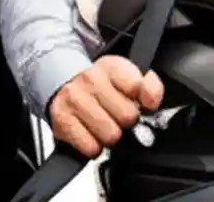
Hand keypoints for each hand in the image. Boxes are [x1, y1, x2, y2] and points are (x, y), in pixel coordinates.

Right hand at [49, 55, 164, 157]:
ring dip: (110, 136)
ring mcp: (74, 99)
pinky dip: (93, 147)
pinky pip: (91, 147)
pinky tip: (91, 134)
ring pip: (111, 135)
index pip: (136, 86)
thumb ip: (149, 86)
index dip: (144, 101)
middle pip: (127, 116)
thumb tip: (152, 103)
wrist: (65, 85)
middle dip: (126, 121)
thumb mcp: (127, 76)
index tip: (137, 103)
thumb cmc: (101, 86)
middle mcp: (90, 79)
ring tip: (104, 125)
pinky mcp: (62, 120)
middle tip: (117, 116)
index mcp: (111, 66)